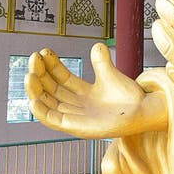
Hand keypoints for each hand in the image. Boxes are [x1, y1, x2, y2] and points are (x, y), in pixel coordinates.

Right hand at [25, 44, 166, 137]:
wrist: (143, 112)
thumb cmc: (129, 98)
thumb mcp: (111, 75)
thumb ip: (101, 62)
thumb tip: (96, 45)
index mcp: (84, 93)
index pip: (61, 78)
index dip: (51, 65)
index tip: (43, 52)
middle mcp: (77, 105)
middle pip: (52, 89)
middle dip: (40, 74)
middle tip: (34, 58)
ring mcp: (76, 117)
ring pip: (48, 103)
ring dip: (36, 90)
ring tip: (30, 75)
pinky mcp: (76, 128)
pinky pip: (53, 120)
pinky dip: (41, 111)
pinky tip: (33, 99)